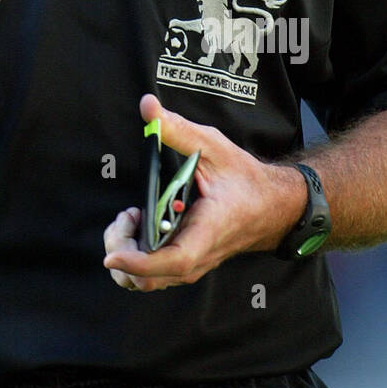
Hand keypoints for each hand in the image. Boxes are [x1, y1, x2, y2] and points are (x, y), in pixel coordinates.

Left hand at [103, 93, 306, 291]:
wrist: (273, 206)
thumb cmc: (245, 179)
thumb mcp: (213, 146)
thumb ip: (177, 129)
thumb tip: (148, 106)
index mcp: (208, 230)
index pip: (175, 260)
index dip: (141, 262)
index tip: (113, 256)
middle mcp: (200, 255)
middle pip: (151, 278)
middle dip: (123, 251)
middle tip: (127, 216)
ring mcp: (193, 263)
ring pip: (149, 281)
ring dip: (128, 255)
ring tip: (132, 218)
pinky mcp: (187, 262)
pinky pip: (155, 272)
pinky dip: (137, 255)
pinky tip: (142, 222)